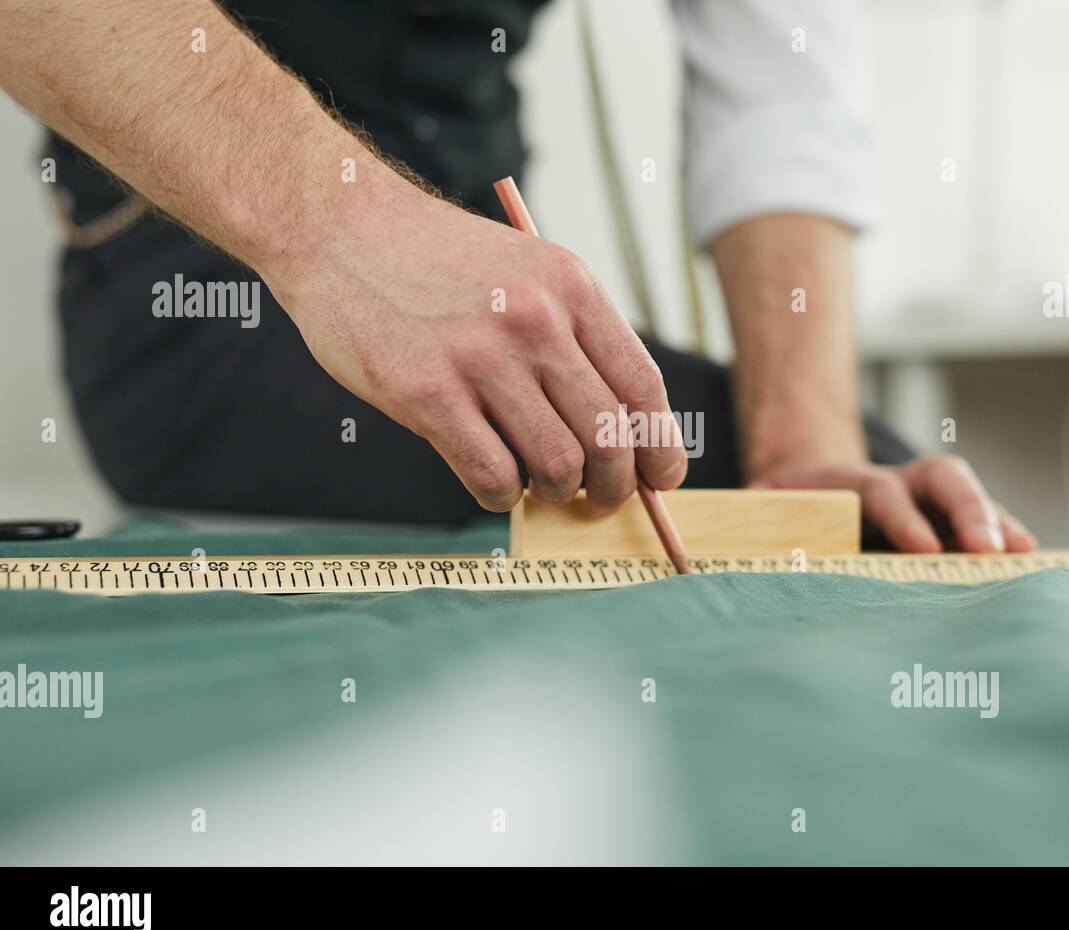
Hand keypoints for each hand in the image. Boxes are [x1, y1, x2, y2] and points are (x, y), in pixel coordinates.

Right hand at [266, 185, 687, 513]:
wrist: (342, 227)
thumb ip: (574, 337)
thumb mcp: (527, 271)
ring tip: (540, 488)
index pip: (643, 388)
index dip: (660, 447)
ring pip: (557, 466)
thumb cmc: (438, 262)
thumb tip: (620, 431)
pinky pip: (492, 477)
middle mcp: (536, 321)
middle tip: (598, 499)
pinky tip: (493, 486)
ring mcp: (480, 358)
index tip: (661, 479)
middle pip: (609, 437)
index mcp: (571, 288)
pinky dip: (502, 497)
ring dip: (557, 493)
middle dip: (614, 486)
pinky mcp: (426, 392)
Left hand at [748, 456, 1036, 552]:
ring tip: (1024, 557)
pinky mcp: (943, 520)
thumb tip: (711, 551)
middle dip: (968, 510)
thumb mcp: (751, 510)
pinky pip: (980, 523)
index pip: (880, 491)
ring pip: (969, 495)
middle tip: (988, 550)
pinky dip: (1005, 539)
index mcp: (844, 482)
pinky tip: (1029, 566)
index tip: (923, 547)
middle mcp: (894, 482)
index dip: (902, 516)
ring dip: (997, 524)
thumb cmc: (774, 509)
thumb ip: (746, 525)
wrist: (798, 483)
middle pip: (941, 478)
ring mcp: (924, 498)